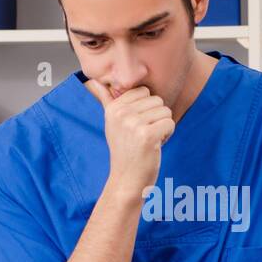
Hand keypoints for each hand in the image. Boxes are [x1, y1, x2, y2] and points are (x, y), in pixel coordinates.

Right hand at [84, 78, 174, 195]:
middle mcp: (121, 113)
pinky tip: (155, 146)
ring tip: (148, 140)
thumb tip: (91, 81)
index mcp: (113, 108)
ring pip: (165, 111)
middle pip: (157, 100)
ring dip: (162, 127)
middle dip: (156, 118)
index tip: (136, 126)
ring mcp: (133, 124)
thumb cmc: (124, 151)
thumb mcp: (112, 123)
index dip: (146, 109)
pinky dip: (168, 135)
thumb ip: (106, 100)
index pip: (143, 91)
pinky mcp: (147, 135)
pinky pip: (170, 123)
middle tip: (143, 136)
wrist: (127, 180)